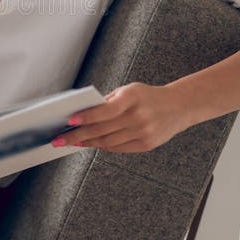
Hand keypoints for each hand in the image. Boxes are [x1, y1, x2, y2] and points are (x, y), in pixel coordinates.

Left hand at [53, 83, 189, 153]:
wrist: (179, 107)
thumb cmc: (148, 96)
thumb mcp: (129, 90)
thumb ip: (108, 101)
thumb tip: (83, 113)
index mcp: (132, 98)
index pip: (104, 111)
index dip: (86, 117)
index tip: (69, 121)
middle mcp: (138, 117)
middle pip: (102, 130)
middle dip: (78, 136)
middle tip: (60, 139)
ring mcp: (143, 132)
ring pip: (108, 142)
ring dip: (87, 143)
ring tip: (73, 142)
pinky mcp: (146, 145)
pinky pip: (118, 148)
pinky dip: (103, 146)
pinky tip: (91, 143)